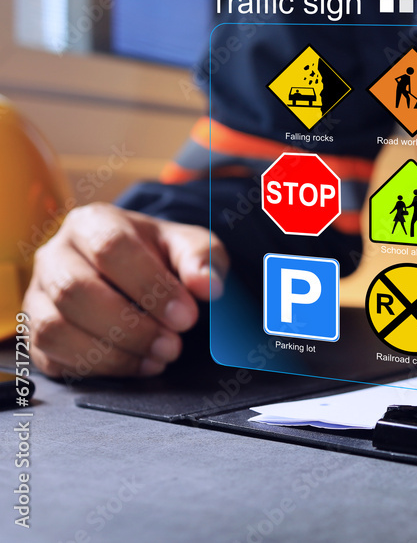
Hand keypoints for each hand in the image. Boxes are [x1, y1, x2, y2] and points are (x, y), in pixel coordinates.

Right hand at [24, 203, 228, 378]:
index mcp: (92, 222)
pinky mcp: (34, 333)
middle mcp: (55, 255)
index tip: (186, 316)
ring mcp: (38, 295)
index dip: (149, 286)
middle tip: (173, 346)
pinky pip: (52, 357)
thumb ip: (202, 258)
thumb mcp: (190, 246)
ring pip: (55, 328)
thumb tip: (207, 285)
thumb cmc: (160, 255)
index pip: (111, 248)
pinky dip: (97, 369)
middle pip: (74, 291)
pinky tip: (136, 366)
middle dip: (130, 327)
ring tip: (158, 359)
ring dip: (112, 353)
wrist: (136, 269)